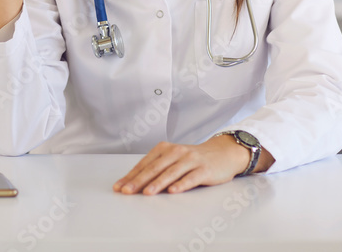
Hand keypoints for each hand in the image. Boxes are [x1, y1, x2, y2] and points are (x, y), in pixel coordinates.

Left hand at [112, 136, 257, 195]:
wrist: (222, 153)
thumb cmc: (193, 159)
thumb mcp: (173, 159)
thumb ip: (157, 168)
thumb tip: (135, 183)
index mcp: (165, 149)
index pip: (144, 164)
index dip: (131, 176)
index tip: (119, 187)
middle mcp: (176, 152)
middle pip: (155, 168)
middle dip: (138, 180)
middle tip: (127, 191)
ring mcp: (191, 160)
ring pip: (171, 172)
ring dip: (158, 183)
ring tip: (147, 192)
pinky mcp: (204, 169)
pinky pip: (191, 177)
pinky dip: (181, 184)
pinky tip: (173, 191)